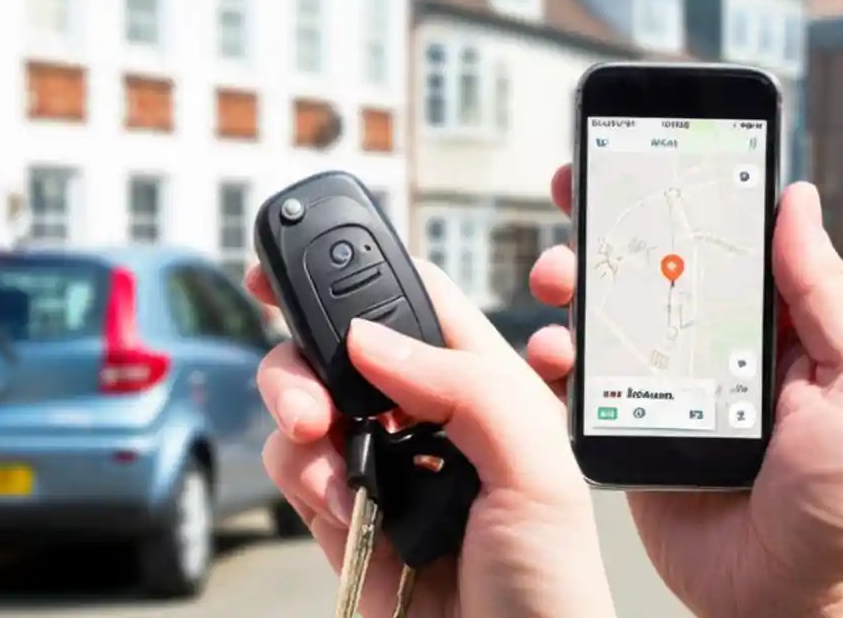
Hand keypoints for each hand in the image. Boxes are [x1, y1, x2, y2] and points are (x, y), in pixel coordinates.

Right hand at [247, 261, 615, 617]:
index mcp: (483, 386)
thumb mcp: (536, 471)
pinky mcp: (340, 512)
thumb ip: (464, 387)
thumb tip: (369, 338)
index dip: (360, 271)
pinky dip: (299, 478)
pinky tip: (342, 509)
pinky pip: (292, 465)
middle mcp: (425, 417)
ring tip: (323, 452)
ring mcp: (379, 464)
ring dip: (299, 420)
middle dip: (306, 355)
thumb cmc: (551, 589)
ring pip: (305, 400)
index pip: (415, 300)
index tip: (299, 258)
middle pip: (339, 345)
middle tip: (310, 394)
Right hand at [527, 166, 842, 617]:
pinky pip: (578, 383)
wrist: (800, 597)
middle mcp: (713, 348)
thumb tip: (799, 201)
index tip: (644, 151)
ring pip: (604, 316)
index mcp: (773, 327)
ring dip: (571, 283)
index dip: (683, 193)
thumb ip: (828, 293)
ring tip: (555, 276)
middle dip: (608, 223)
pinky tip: (549, 349)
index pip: (723, 241)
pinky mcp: (625, 431)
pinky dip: (552, 358)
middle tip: (577, 191)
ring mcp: (664, 388)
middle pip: (651, 267)